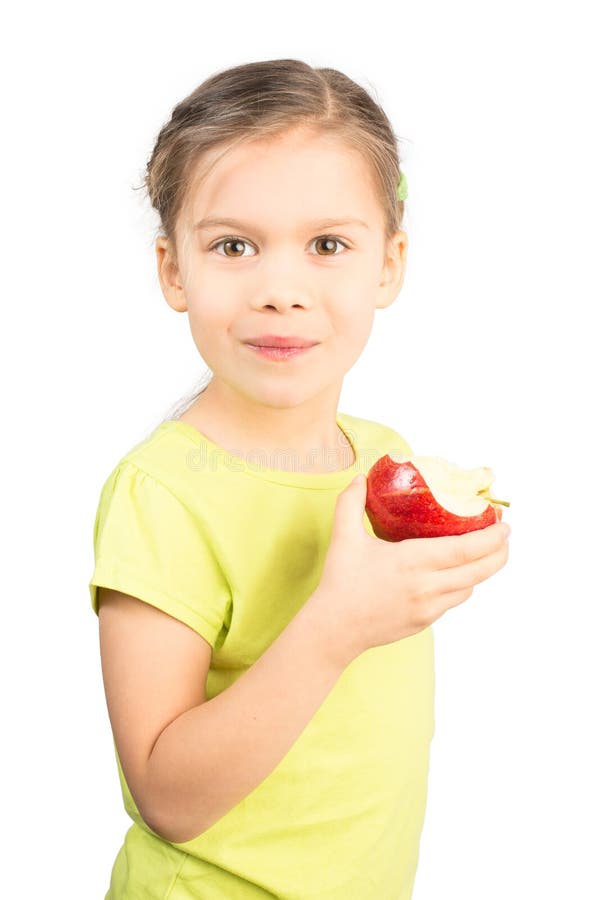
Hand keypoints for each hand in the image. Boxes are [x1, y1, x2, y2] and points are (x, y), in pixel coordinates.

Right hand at [312, 474, 509, 665]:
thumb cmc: (340, 582)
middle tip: (505, 536)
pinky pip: (454, 600)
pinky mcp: (426, 621)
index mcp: (412, 561)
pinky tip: (457, 572)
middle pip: (479, 570)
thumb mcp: (343, 537)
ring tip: (484, 551)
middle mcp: (427, 586)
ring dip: (482, 569)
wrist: (335, 629)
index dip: (491, 538)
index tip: (505, 525)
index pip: (465, 549)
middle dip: (499, 552)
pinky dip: (462, 584)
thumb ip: (350, 503)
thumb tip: (360, 477)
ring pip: (470, 586)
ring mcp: (429, 607)